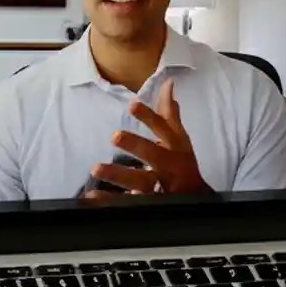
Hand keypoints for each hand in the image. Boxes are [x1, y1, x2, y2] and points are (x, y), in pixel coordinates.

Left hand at [88, 78, 208, 194]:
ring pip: (140, 181)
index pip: (164, 128)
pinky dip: (109, 201)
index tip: (132, 104)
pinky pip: (127, 203)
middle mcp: (168, 166)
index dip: (149, 117)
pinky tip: (92, 196)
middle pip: (153, 155)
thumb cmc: (182, 163)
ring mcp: (158, 187)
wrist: (194, 198)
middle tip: (115, 135)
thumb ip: (170, 112)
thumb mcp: (179, 138)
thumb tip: (167, 83)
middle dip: (136, 145)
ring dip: (118, 175)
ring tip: (96, 169)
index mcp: (175, 148)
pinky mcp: (147, 203)